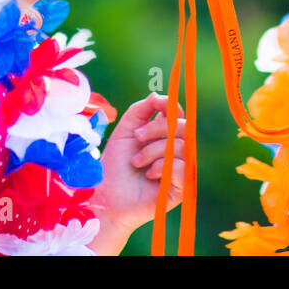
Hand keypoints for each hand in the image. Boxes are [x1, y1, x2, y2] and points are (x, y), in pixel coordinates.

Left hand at [90, 92, 186, 240]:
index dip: (170, 106)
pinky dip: (162, 167)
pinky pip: (182, 167)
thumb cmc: (115, 164)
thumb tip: (158, 95)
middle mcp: (176, 150)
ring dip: (153, 151)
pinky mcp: (181, 189)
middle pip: (182, 127)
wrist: (106, 194)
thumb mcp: (126, 130)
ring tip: (136, 162)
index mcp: (165, 135)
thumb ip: (142, 109)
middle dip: (157, 128)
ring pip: (181, 146)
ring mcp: (181, 169)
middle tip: (137, 137)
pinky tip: (149, 174)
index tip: (154, 106)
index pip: (178, 114)